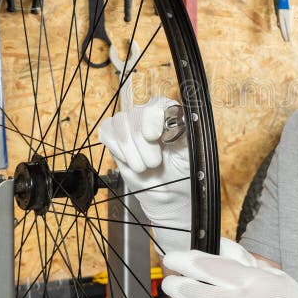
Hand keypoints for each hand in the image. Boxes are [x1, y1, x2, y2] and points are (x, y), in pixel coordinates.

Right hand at [98, 96, 189, 254]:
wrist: (168, 192)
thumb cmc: (183, 171)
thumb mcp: (190, 153)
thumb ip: (183, 133)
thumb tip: (176, 120)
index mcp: (172, 113)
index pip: (158, 105)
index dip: (153, 120)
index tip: (155, 137)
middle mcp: (150, 113)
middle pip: (136, 114)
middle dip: (143, 144)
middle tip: (154, 163)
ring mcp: (131, 122)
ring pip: (120, 122)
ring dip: (130, 150)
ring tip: (143, 166)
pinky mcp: (115, 134)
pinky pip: (107, 131)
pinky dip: (117, 149)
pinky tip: (129, 160)